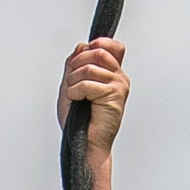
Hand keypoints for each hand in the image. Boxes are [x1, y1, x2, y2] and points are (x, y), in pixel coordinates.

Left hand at [57, 37, 128, 156]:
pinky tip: (77, 100)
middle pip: (99, 52)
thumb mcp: (70, 84)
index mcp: (111, 74)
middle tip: (72, 81)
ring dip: (74, 80)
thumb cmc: (78, 121)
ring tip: (74, 94)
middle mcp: (118, 78)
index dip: (94, 46)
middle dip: (78, 63)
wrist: (83, 143)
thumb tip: (81, 47)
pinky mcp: (115, 96)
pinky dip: (75, 91)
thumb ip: (74, 64)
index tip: (79, 61)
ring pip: (91, 67)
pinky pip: (88, 83)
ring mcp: (119, 86)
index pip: (111, 46)